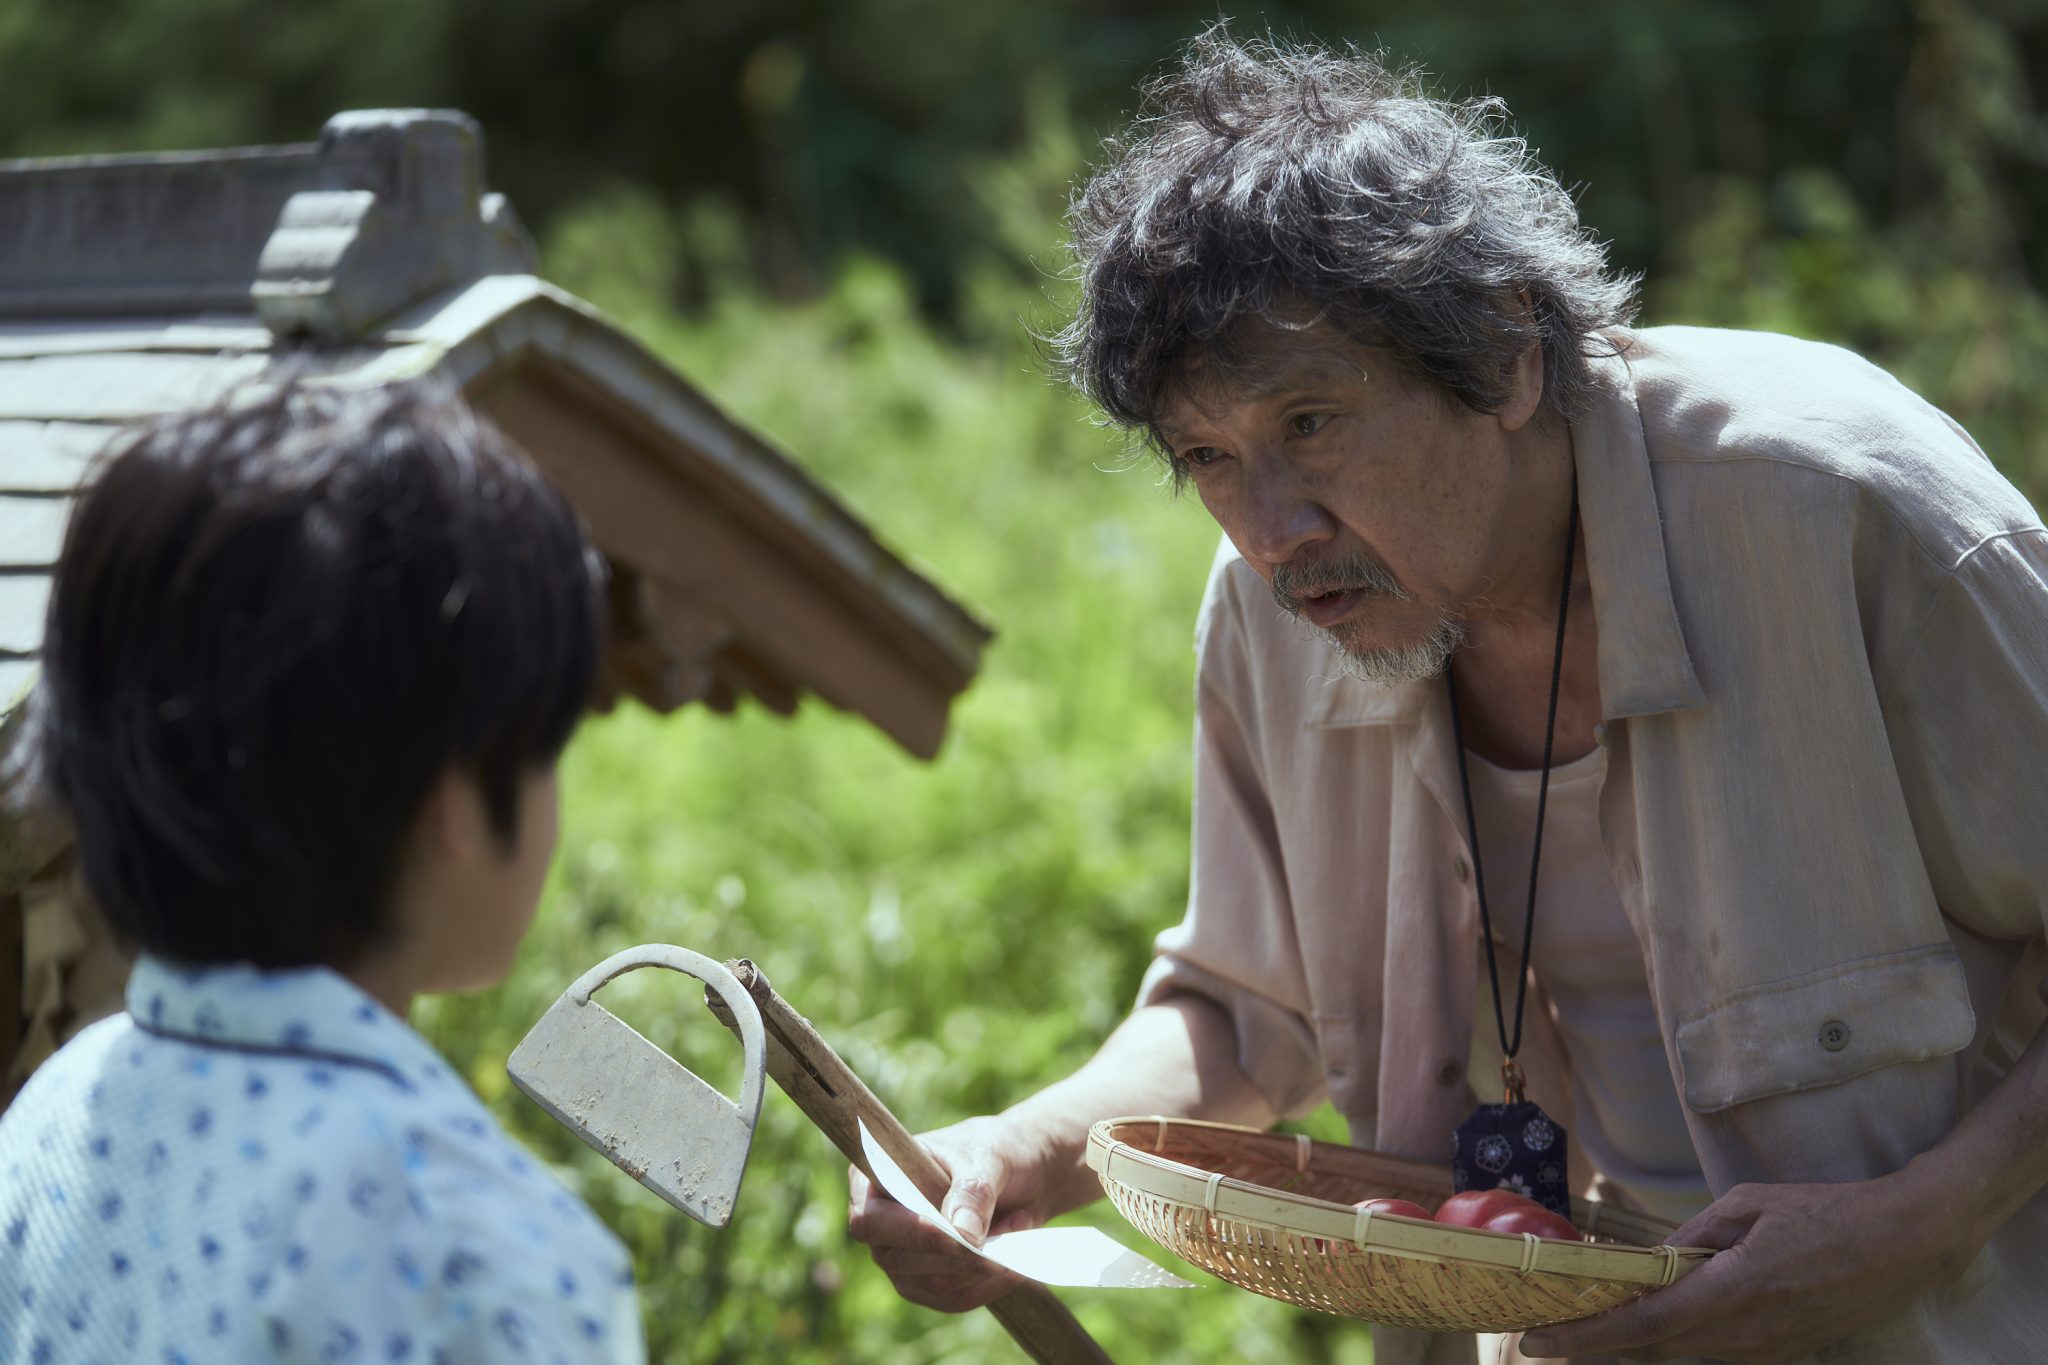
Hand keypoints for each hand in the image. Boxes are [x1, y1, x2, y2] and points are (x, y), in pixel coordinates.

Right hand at [846, 1114, 1059, 1313]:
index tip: (951, 1235)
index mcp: (877, 1178)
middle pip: (895, 1258)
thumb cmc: (994, 1152)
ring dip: (979, 1267)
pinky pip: (955, 1299)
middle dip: (952, 1256)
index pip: (870, 1218)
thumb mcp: (987, 1159)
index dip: (907, 1230)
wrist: (1026, 1172)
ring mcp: (902, 1257)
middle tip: (997, 1246)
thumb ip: (972, 1192)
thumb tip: (962, 1235)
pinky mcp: (929, 1283)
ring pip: (930, 1283)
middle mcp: (881, 1222)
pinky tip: (1013, 1262)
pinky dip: (989, 1285)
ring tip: (1016, 1229)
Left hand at [1520, 1171, 1986, 1362]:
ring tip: (1584, 1327)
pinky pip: (1713, 1351)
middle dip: (1593, 1347)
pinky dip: (1673, 1341)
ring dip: (1631, 1345)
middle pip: (1652, 1351)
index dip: (1584, 1338)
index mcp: (1732, 1292)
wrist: (1904, 1244)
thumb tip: (1650, 1259)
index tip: (1536, 1341)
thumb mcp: (1746, 1205)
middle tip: (1542, 1337)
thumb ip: (1692, 1237)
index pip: (1642, 1327)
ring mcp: (1766, 1351)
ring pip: (1681, 1354)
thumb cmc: (1824, 1212)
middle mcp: (1745, 1334)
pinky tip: (1650, 1322)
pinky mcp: (1782, 1352)